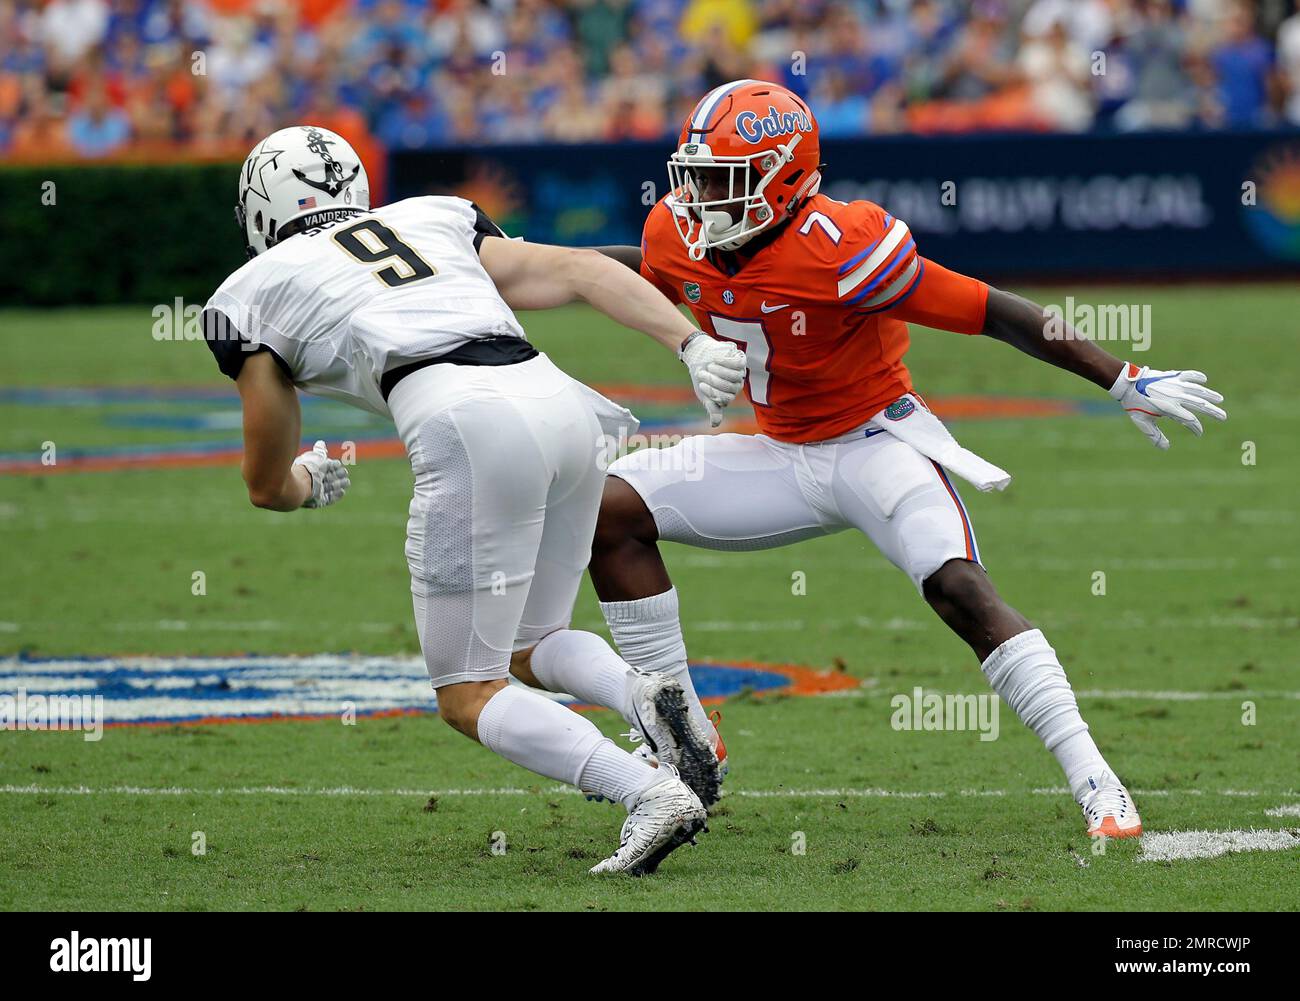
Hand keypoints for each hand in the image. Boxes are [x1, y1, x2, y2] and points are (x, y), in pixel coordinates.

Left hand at [292, 440, 350, 507]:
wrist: (302, 482)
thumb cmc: (308, 468)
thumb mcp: (316, 457)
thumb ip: (320, 451)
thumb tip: (321, 443)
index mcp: (311, 471)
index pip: (325, 468)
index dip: (333, 466)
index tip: (338, 464)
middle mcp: (313, 482)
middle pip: (328, 478)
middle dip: (338, 475)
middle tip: (345, 473)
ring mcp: (316, 492)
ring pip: (330, 488)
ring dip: (339, 485)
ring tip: (347, 482)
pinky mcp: (318, 501)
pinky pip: (328, 499)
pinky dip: (336, 496)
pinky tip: (342, 492)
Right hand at [680, 332, 746, 427]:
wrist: (699, 356)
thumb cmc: (701, 376)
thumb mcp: (704, 395)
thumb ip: (712, 409)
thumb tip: (715, 425)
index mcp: (729, 395)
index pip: (726, 398)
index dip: (712, 391)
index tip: (701, 385)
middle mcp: (737, 385)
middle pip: (730, 387)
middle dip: (713, 380)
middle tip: (703, 373)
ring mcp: (740, 373)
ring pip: (734, 376)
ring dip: (719, 370)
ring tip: (709, 365)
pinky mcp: (740, 360)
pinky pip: (738, 364)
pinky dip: (725, 362)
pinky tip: (716, 359)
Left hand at [1108, 363, 1226, 449]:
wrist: (1127, 383)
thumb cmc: (1134, 404)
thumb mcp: (1142, 422)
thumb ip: (1155, 435)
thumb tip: (1166, 448)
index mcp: (1170, 408)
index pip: (1190, 420)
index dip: (1196, 428)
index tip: (1199, 433)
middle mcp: (1176, 396)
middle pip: (1200, 404)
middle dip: (1213, 412)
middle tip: (1224, 417)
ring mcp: (1176, 384)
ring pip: (1198, 390)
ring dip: (1210, 395)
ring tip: (1220, 399)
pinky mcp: (1173, 376)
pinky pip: (1189, 375)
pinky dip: (1197, 377)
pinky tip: (1204, 380)